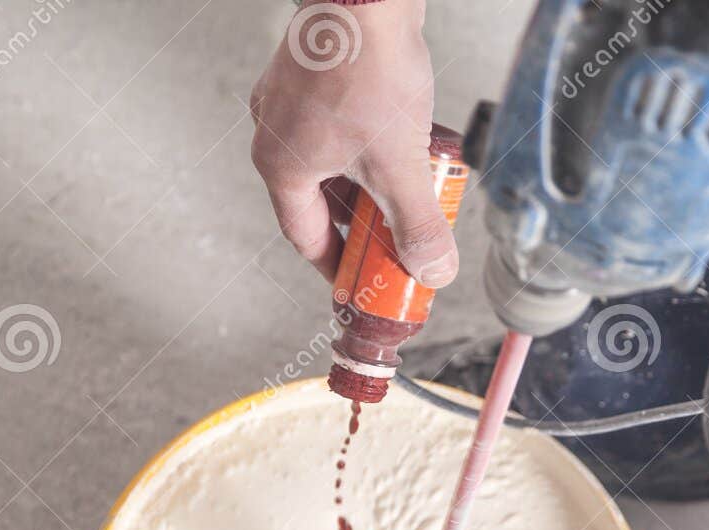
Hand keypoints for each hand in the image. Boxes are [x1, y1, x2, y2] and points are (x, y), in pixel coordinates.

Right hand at [250, 0, 457, 285]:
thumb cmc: (365, 68)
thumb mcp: (399, 166)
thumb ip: (417, 225)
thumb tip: (431, 270)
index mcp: (282, 167)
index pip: (307, 237)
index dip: (339, 265)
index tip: (362, 281)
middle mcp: (277, 134)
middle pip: (322, 201)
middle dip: (364, 224)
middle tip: (397, 240)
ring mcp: (292, 100)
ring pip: (334, 162)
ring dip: (371, 183)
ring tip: (410, 190)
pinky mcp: (315, 74)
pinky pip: (341, 127)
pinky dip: (371, 145)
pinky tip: (405, 141)